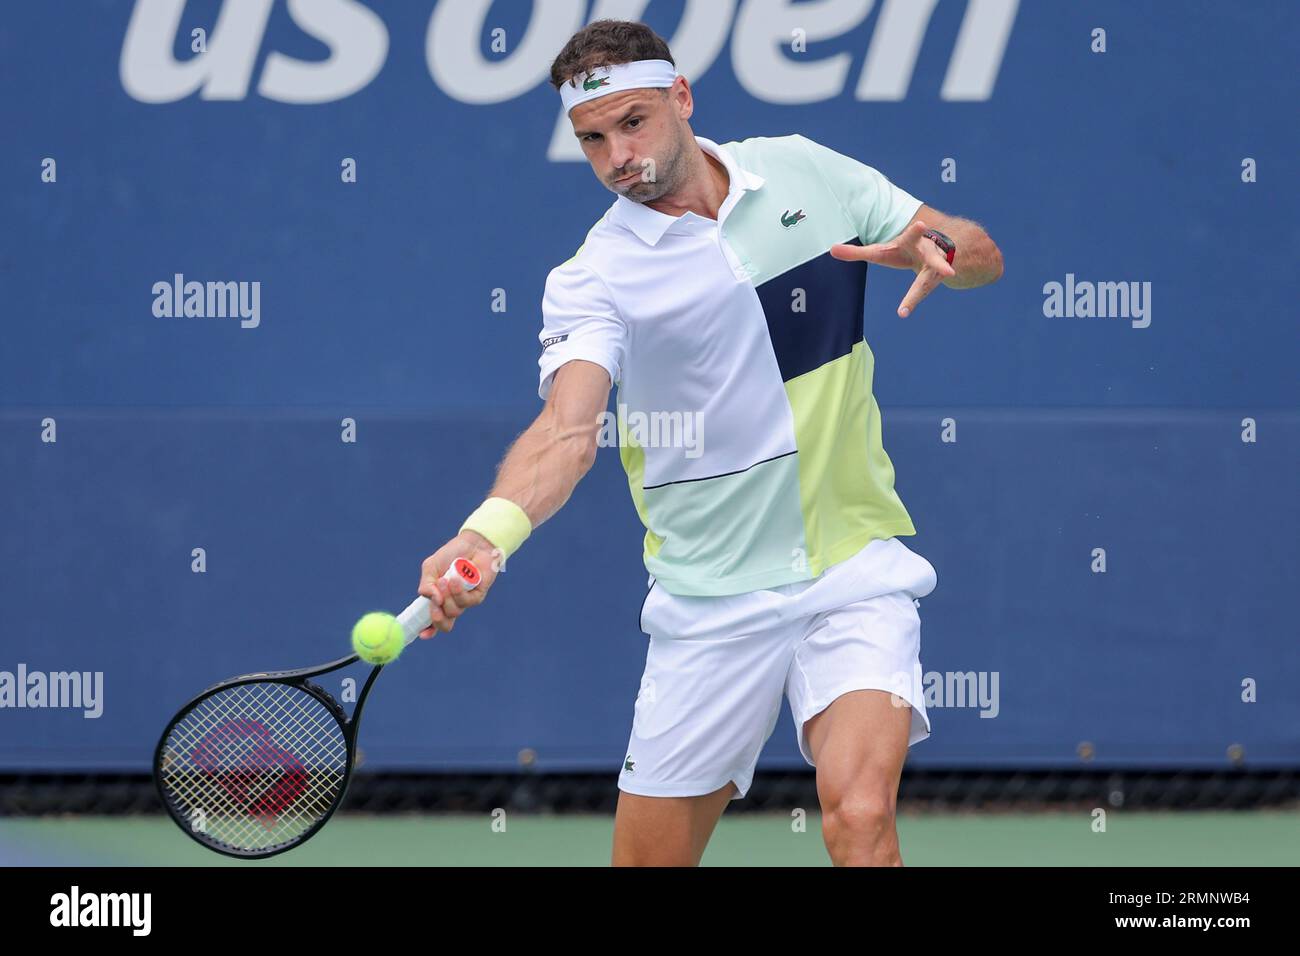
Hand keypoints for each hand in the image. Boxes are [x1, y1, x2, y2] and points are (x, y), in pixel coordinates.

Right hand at [416, 530, 499, 636]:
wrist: (472, 544)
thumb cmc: (451, 555)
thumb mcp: (431, 567)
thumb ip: (426, 584)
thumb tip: (432, 600)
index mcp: (437, 600)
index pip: (431, 621)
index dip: (427, 630)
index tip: (422, 634)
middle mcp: (451, 603)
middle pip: (444, 624)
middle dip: (437, 618)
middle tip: (435, 605)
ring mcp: (464, 601)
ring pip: (453, 612)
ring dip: (447, 597)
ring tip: (445, 580)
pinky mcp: (477, 596)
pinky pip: (466, 602)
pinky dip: (458, 591)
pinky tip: (456, 579)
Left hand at [830, 220, 956, 317]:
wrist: (935, 254)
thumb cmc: (903, 252)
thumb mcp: (880, 253)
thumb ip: (857, 253)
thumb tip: (831, 249)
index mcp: (911, 243)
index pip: (912, 236)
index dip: (916, 231)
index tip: (922, 225)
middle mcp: (926, 252)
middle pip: (930, 252)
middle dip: (930, 245)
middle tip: (933, 240)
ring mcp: (936, 266)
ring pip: (938, 269)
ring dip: (942, 270)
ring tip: (949, 272)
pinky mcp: (936, 279)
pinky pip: (925, 290)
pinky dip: (913, 300)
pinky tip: (902, 311)